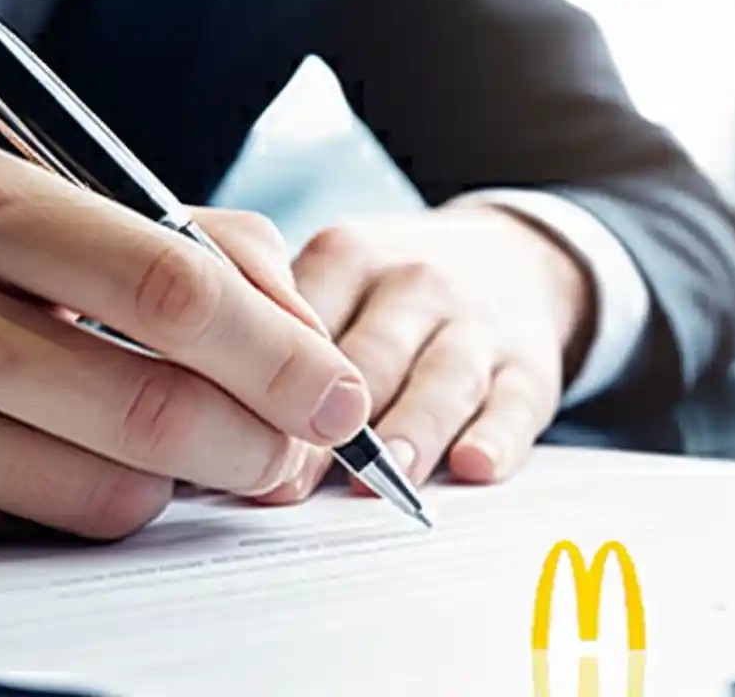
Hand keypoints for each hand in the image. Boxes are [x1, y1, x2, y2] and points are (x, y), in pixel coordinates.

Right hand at [0, 134, 371, 543]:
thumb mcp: (53, 206)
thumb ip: (199, 252)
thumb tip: (307, 353)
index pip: (166, 279)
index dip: (279, 348)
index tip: (337, 391)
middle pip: (152, 402)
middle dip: (262, 439)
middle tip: (298, 447)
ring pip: (113, 486)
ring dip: (188, 478)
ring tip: (190, 445)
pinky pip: (53, 526)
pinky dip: (111, 502)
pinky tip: (97, 462)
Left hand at [258, 206, 591, 503]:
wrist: (512, 260)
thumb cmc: (391, 292)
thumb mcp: (334, 278)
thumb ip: (276, 336)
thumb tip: (203, 423)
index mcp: (350, 256)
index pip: (305, 319)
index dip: (269, 383)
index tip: (239, 437)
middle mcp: (416, 282)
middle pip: (371, 355)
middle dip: (334, 420)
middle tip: (298, 476)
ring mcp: (478, 324)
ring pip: (444, 378)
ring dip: (413, 428)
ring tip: (385, 474)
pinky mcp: (531, 364)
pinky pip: (515, 402)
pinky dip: (497, 436)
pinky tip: (473, 465)